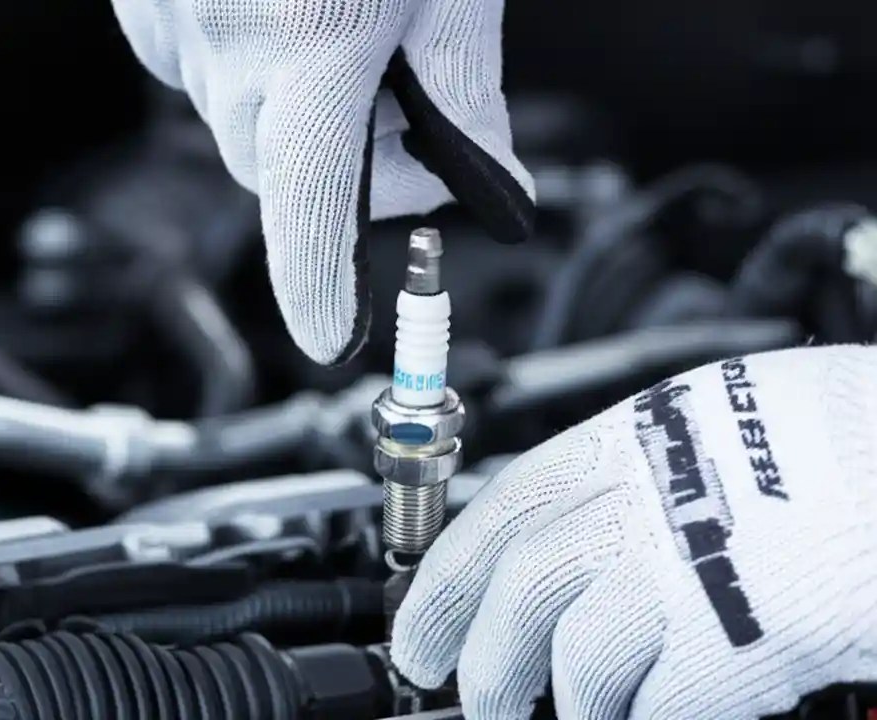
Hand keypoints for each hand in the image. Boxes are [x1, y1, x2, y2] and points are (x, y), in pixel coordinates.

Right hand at [111, 0, 534, 364]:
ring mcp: (171, 12)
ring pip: (233, 117)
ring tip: (343, 31)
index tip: (329, 332)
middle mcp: (224, 41)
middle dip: (343, 168)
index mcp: (317, 43)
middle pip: (278, 171)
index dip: (315, 289)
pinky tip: (279, 2)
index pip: (305, 212)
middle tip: (406, 116)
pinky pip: (192, 62)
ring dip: (291, 105)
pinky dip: (243, 57)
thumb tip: (485, 172)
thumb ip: (465, 79)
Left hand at [392, 345, 876, 718]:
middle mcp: (649, 498)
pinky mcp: (743, 636)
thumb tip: (583, 528)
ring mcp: (693, 568)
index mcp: (638, 437)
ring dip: (558, 709)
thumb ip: (649, 474)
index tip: (417, 620)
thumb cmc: (850, 436)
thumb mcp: (728, 422)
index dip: (448, 571)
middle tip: (454, 690)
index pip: (507, 506)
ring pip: (575, 659)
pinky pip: (657, 704)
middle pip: (521, 585)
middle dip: (476, 651)